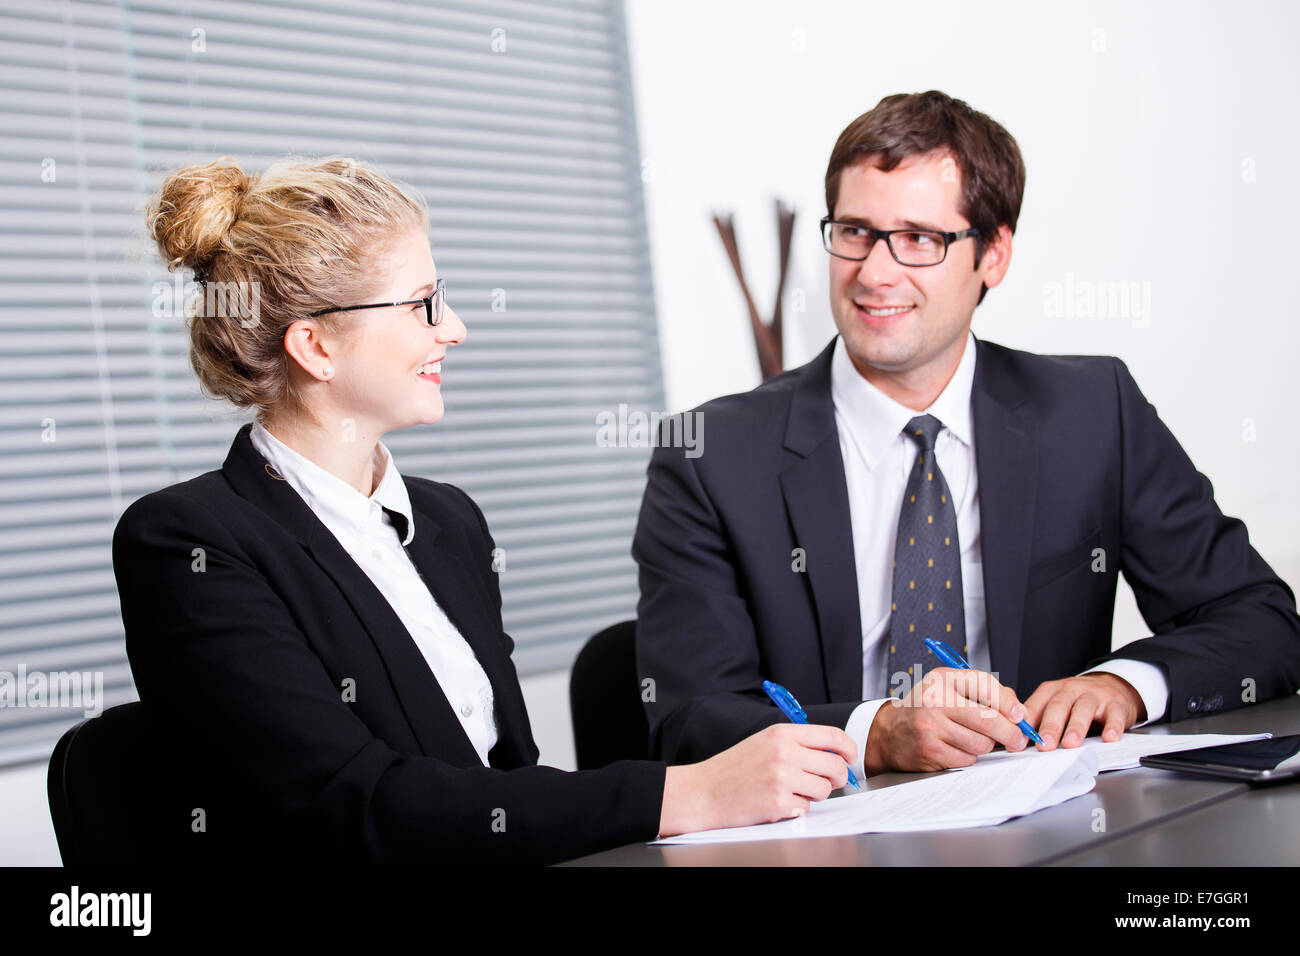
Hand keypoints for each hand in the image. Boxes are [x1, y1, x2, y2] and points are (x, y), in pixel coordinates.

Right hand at [657, 723, 855, 835]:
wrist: (703, 792)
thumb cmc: (734, 768)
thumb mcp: (764, 743)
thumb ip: (797, 744)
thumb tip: (833, 753)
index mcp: (782, 733)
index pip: (832, 736)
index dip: (849, 749)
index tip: (851, 758)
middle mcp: (784, 752)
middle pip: (835, 766)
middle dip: (837, 778)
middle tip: (827, 783)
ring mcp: (782, 778)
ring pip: (824, 790)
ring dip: (813, 795)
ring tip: (789, 791)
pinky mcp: (778, 803)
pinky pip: (806, 808)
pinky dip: (795, 808)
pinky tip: (775, 802)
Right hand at [863, 667, 1030, 773]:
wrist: (889, 732)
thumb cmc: (925, 708)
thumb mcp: (949, 688)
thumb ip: (984, 693)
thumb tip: (1019, 712)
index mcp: (942, 679)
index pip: (985, 685)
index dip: (1008, 703)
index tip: (1019, 716)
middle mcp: (934, 700)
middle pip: (988, 720)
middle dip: (1010, 733)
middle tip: (1018, 739)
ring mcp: (930, 727)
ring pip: (980, 743)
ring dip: (985, 746)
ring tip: (974, 739)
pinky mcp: (929, 751)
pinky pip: (966, 759)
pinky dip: (968, 757)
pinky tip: (957, 748)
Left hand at [1023, 672, 1145, 749]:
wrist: (1112, 686)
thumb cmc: (1078, 701)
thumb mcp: (1057, 704)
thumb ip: (1039, 718)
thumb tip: (1018, 741)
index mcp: (1053, 690)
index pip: (1037, 704)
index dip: (1027, 722)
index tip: (1020, 739)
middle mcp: (1072, 690)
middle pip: (1059, 706)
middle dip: (1050, 727)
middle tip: (1045, 745)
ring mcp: (1095, 695)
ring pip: (1084, 709)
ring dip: (1076, 727)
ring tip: (1070, 744)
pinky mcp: (1116, 704)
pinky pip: (1114, 715)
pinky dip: (1112, 726)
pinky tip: (1109, 738)